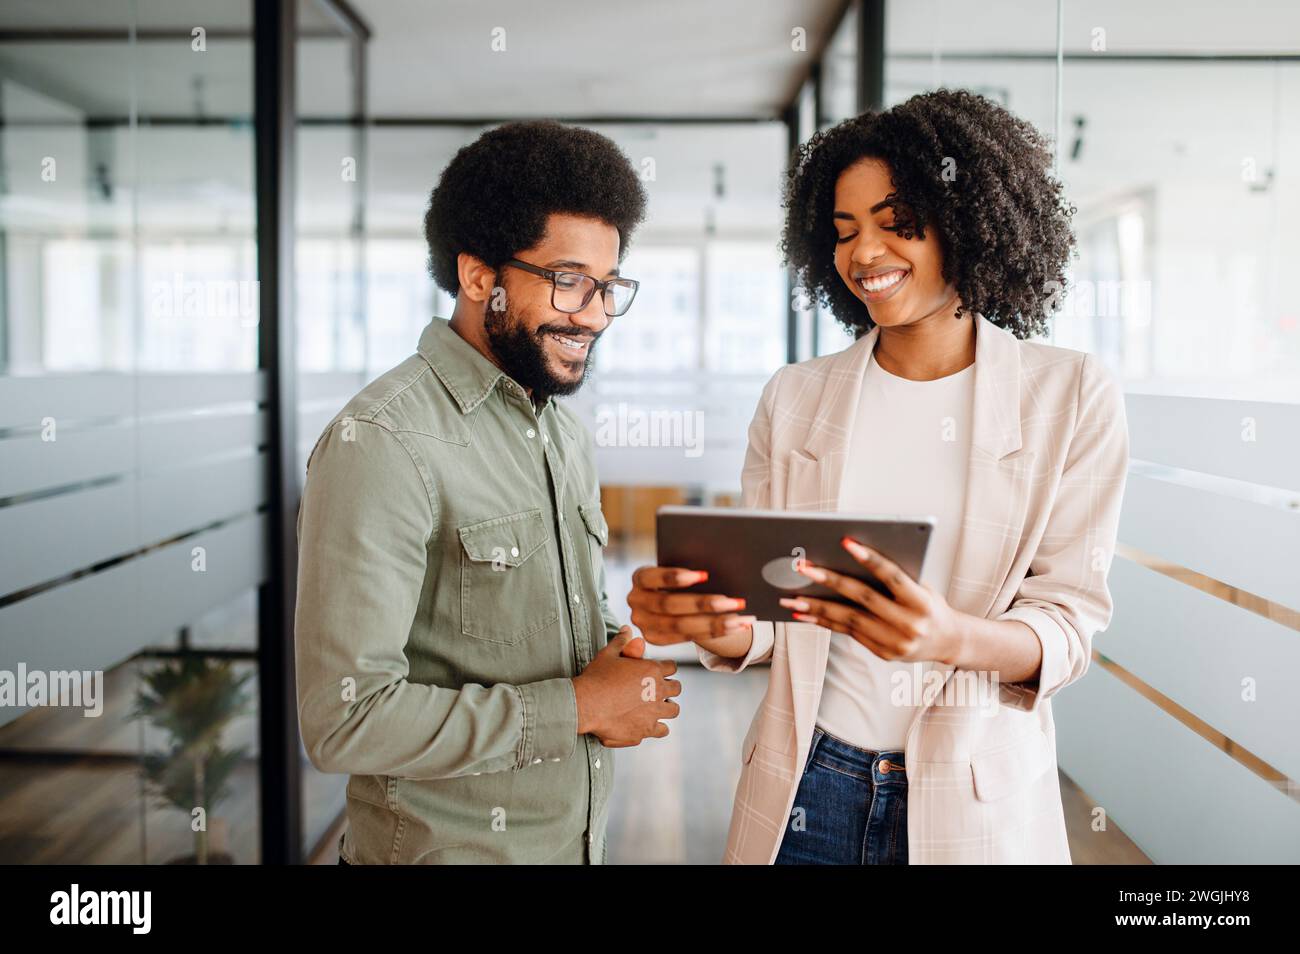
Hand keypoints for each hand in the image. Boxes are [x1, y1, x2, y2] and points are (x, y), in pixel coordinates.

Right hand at [572, 627, 681, 747]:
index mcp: (652, 670)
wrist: (585, 704)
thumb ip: (621, 642)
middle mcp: (658, 691)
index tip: (659, 673)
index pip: (672, 667)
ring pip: (674, 710)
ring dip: (667, 708)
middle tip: (657, 691)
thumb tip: (627, 629)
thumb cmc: (596, 677)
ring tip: (655, 708)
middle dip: (669, 688)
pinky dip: (658, 727)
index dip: (665, 669)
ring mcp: (654, 712)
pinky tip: (648, 725)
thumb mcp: (607, 654)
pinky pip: (663, 730)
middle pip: (677, 688)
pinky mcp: (646, 730)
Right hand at [627, 566, 756, 658]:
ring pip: (680, 626)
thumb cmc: (679, 578)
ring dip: (715, 623)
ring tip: (741, 619)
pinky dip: (714, 633)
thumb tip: (716, 573)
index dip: (675, 577)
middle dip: (704, 604)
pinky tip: (735, 627)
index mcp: (639, 578)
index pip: (652, 577)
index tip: (705, 575)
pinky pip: (688, 637)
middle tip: (736, 602)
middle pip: (670, 605)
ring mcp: (644, 623)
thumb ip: (689, 571)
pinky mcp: (656, 639)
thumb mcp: (677, 570)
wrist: (668, 599)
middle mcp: (636, 601)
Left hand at [778, 536, 967, 664]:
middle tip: (802, 568)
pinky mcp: (883, 653)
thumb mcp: (922, 586)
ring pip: (849, 620)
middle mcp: (909, 624)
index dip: (870, 558)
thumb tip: (849, 555)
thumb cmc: (930, 603)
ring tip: (791, 596)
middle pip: (863, 599)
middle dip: (830, 581)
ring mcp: (895, 642)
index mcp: (922, 602)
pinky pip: (848, 633)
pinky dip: (824, 621)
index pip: (893, 576)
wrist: (947, 641)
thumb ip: (895, 576)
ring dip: (817, 606)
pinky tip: (805, 612)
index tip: (845, 542)